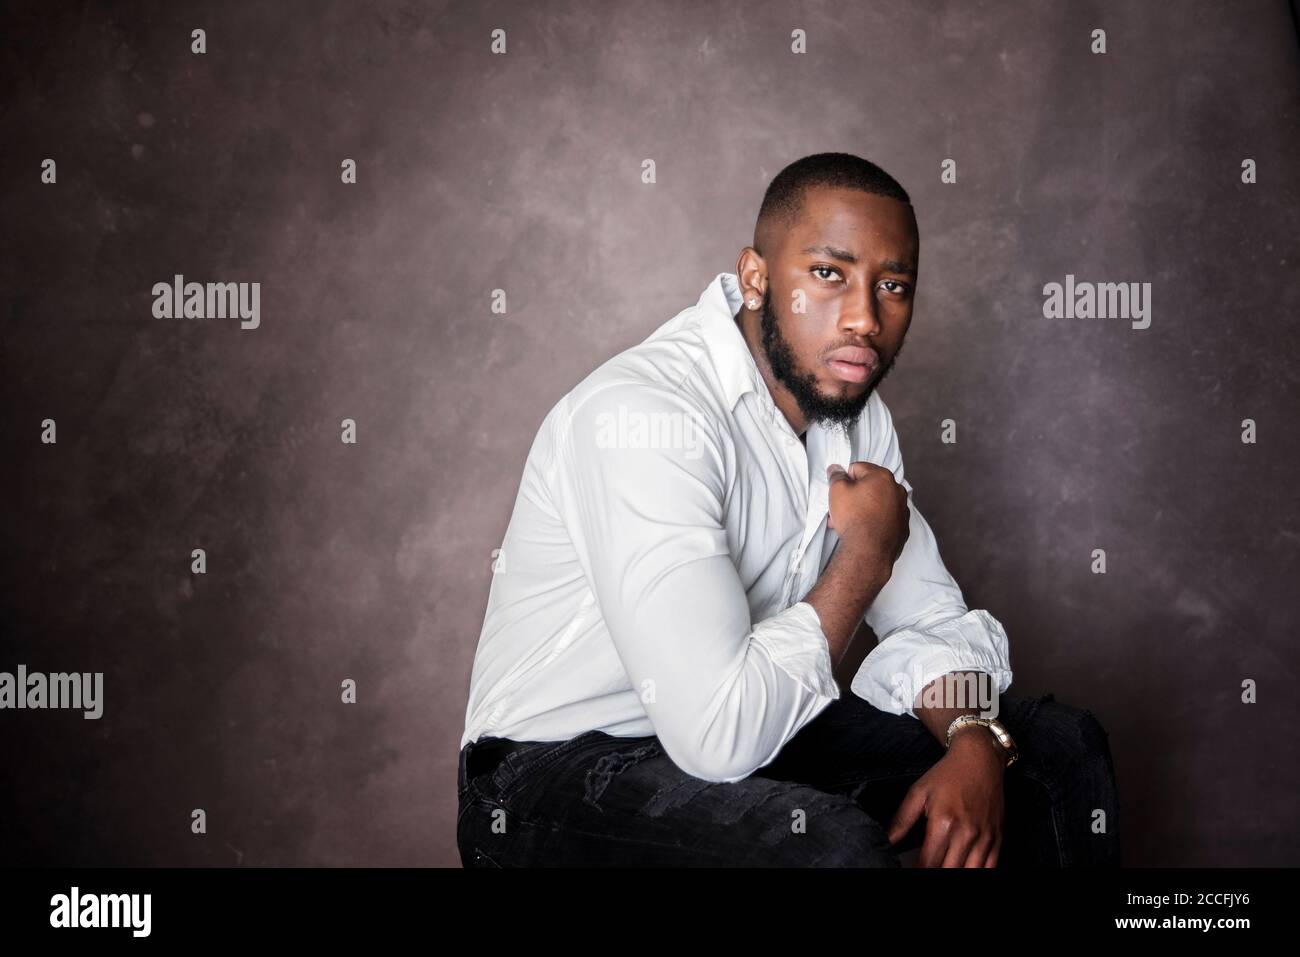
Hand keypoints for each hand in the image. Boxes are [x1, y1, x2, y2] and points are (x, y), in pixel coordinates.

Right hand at [825, 461, 909, 566]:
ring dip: (864, 509)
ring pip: (878, 503)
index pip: (857, 468)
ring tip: (849, 523)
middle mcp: (897, 490)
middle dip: (854, 496)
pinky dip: (876, 522)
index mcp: (882, 476)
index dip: (845, 480)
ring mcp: (902, 510)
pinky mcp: (903, 527)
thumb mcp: (837, 490)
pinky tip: (864, 530)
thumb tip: (836, 470)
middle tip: (842, 509)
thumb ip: (836, 476)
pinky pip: (886, 519)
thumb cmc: (854, 518)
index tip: (839, 492)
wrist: (868, 550)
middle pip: (870, 487)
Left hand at [887, 729, 1006, 866]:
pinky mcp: (998, 838)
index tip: (911, 869)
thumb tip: (888, 840)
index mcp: (943, 823)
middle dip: (935, 873)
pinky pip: (991, 867)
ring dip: (955, 873)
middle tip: (928, 867)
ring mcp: (984, 838)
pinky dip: (977, 872)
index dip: (918, 871)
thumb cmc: (947, 775)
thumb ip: (902, 820)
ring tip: (944, 866)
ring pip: (970, 873)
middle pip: (948, 871)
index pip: (928, 863)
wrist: (980, 759)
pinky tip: (965, 867)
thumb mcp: (918, 792)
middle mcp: (966, 833)